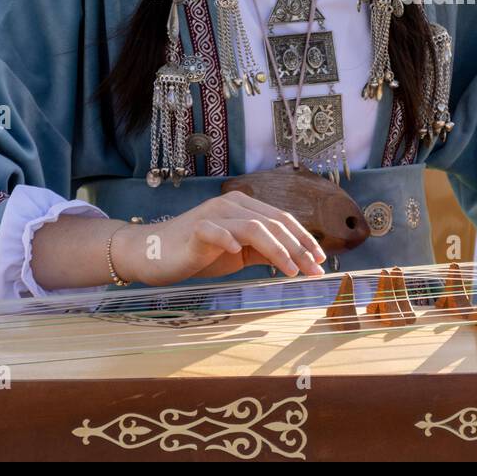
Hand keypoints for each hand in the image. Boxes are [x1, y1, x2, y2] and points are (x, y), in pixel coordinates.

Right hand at [113, 190, 327, 286]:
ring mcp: (213, 215)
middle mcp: (232, 205)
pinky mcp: (195, 228)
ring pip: (254, 226)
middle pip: (274, 223)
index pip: (282, 220)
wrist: (155, 254)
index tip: (320, 260)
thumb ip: (263, 251)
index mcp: (245, 208)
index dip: (304, 239)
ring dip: (277, 249)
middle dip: (299, 247)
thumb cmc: (199, 254)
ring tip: (292, 270)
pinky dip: (229, 239)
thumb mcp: (239, 253)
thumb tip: (296, 259)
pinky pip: (216, 230)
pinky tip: (239, 252)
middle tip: (314, 270)